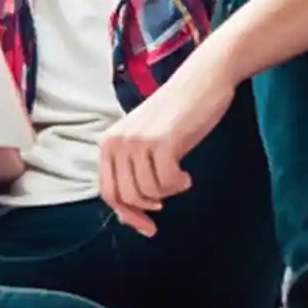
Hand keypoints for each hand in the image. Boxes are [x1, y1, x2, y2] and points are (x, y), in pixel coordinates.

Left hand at [98, 57, 236, 236]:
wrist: (200, 81)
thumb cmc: (175, 115)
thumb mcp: (146, 143)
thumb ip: (132, 172)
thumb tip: (127, 217)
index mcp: (108, 142)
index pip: (107, 191)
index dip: (125, 214)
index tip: (146, 226)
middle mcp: (117, 141)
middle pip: (125, 196)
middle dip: (145, 210)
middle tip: (164, 206)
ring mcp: (138, 141)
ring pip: (147, 192)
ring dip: (167, 192)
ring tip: (179, 178)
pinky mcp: (161, 141)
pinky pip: (166, 182)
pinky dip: (179, 184)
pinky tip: (186, 175)